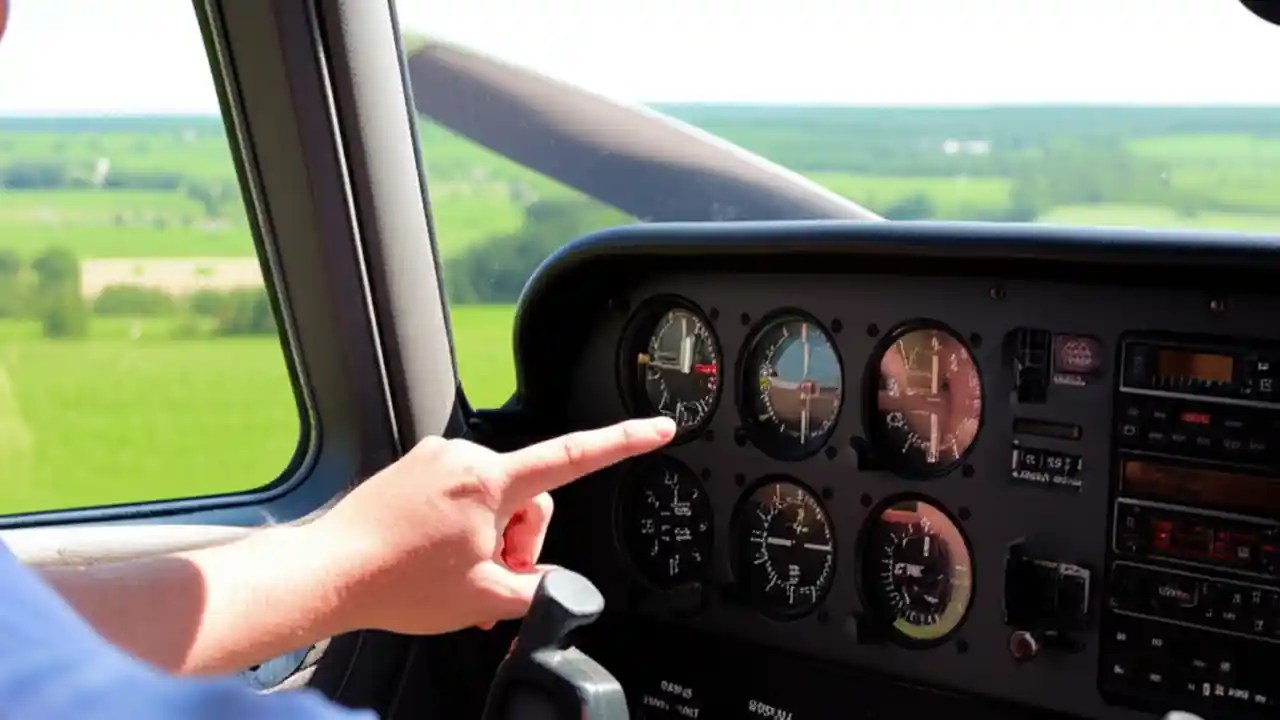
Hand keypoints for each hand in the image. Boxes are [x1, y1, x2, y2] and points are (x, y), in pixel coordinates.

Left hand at [309, 416, 675, 635]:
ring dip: (489, 540)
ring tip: (459, 578)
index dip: (623, 443)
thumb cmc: (394, 582)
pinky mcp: (412, 470)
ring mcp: (434, 460)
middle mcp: (464, 458)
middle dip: (520, 542)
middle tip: (493, 582)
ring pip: (493, 500)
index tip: (657, 428)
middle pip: (529, 498)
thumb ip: (536, 589)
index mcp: (490, 481)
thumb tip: (553, 583)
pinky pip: (458, 495)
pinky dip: (462, 527)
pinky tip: (439, 560)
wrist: (327, 572)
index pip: (573, 457)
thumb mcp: (483, 598)